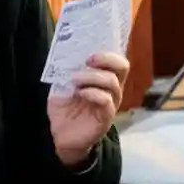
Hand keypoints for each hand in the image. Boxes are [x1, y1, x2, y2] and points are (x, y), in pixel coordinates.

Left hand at [49, 52, 129, 168]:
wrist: (62, 137)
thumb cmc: (65, 110)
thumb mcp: (61, 86)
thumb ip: (65, 72)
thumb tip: (65, 56)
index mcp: (103, 79)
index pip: (115, 60)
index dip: (108, 50)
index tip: (90, 46)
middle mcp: (111, 89)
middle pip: (122, 67)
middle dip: (107, 59)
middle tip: (89, 59)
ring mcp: (111, 103)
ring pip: (112, 82)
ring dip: (92, 77)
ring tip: (75, 80)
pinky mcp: (106, 117)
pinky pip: (106, 101)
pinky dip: (93, 93)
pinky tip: (80, 93)